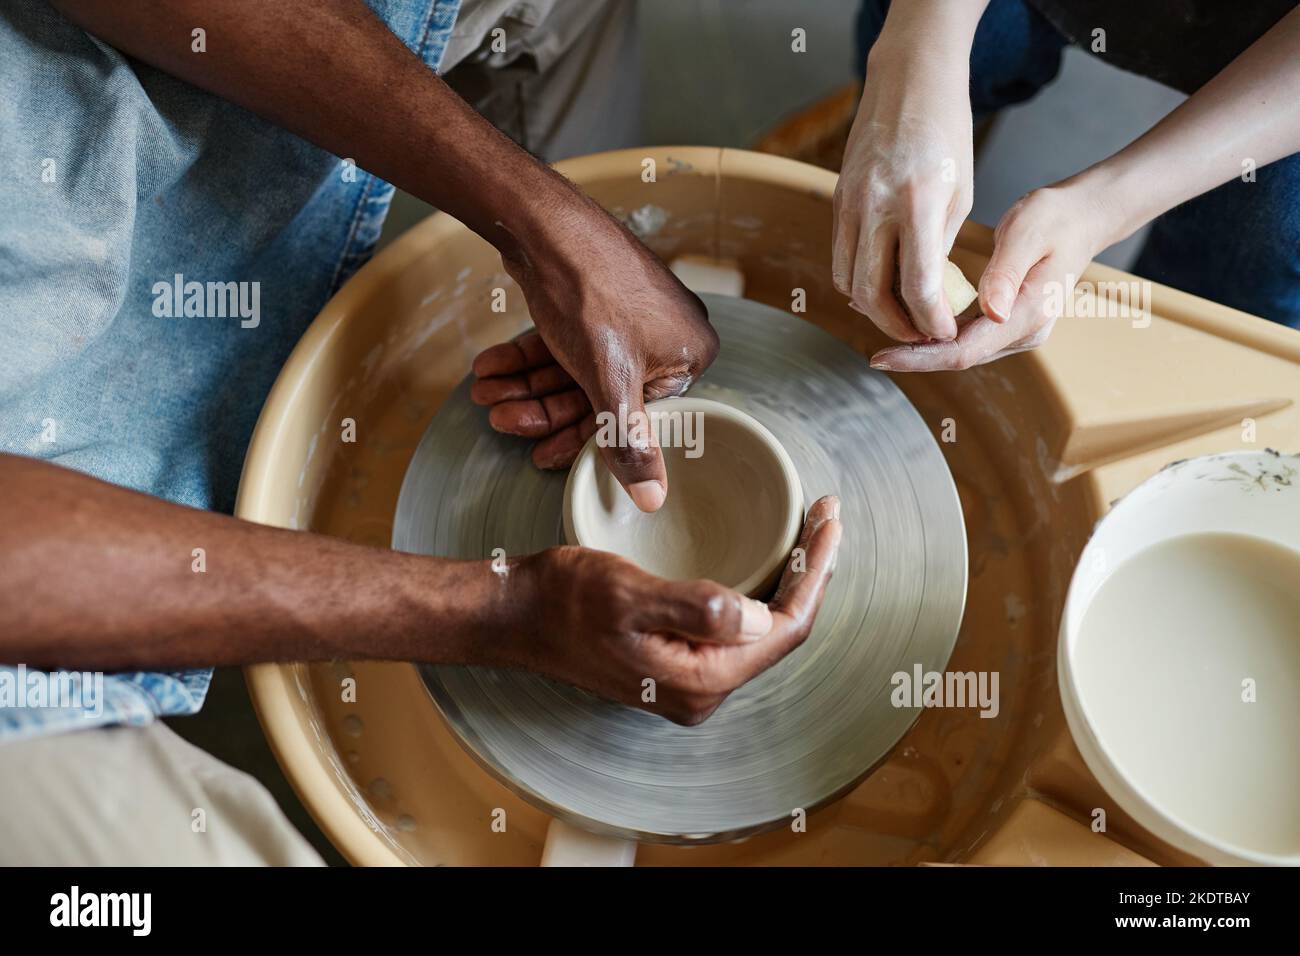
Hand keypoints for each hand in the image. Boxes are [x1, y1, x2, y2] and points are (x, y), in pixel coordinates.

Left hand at [471, 194, 717, 512]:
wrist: (549, 223)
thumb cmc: (592, 295)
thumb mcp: (610, 380)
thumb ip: (627, 440)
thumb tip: (654, 500)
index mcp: (689, 355)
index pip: (632, 416)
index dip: (579, 438)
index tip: (538, 454)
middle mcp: (666, 335)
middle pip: (599, 393)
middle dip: (541, 407)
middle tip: (500, 417)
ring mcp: (630, 316)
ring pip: (575, 368)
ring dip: (527, 385)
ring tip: (487, 393)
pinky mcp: (597, 301)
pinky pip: (565, 342)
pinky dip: (529, 357)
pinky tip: (493, 368)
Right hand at [497, 496, 841, 725]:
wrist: (517, 616)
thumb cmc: (563, 599)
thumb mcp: (626, 594)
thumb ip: (695, 609)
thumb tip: (758, 616)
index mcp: (700, 680)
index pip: (785, 628)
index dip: (816, 574)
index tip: (830, 521)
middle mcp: (703, 692)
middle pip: (782, 632)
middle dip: (812, 573)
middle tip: (828, 516)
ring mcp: (691, 682)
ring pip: (763, 632)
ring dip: (790, 582)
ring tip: (810, 532)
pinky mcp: (679, 665)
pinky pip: (738, 632)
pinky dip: (761, 593)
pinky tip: (767, 564)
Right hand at [833, 41, 972, 342]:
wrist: (907, 82)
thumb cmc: (946, 133)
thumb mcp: (961, 192)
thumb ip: (939, 246)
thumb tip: (926, 296)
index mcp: (918, 201)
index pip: (918, 284)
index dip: (931, 319)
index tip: (945, 332)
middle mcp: (876, 205)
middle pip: (872, 293)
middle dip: (897, 326)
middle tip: (921, 336)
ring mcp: (849, 203)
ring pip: (847, 282)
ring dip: (873, 309)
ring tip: (901, 316)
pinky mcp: (836, 201)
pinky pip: (839, 258)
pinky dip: (857, 282)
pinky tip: (881, 284)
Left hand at [870, 180, 1113, 370]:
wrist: (1084, 217)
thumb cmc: (1056, 217)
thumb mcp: (1028, 231)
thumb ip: (1006, 271)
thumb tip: (989, 311)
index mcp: (1028, 315)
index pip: (964, 351)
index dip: (920, 358)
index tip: (882, 357)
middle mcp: (1024, 333)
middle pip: (959, 357)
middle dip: (914, 355)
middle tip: (872, 349)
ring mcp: (1017, 331)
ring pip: (961, 350)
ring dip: (923, 346)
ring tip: (882, 331)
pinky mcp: (1008, 323)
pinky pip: (967, 335)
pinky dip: (937, 331)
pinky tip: (910, 319)